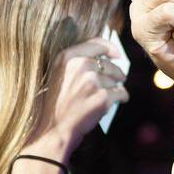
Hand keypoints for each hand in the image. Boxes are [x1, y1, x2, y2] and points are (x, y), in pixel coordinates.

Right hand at [22, 37, 127, 161]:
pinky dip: (122, 97)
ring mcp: (92, 81)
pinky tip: (120, 100)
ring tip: (112, 93)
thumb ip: (76, 63)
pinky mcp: (103, 98)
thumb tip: (103, 58)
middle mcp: (80, 66)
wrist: (52, 130)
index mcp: (67, 57)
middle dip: (116, 72)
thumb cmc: (53, 105)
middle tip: (120, 77)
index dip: (110, 48)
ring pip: (116, 80)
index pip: (96, 44)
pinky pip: (121, 93)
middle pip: (109, 64)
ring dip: (117, 86)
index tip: (116, 54)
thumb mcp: (57, 75)